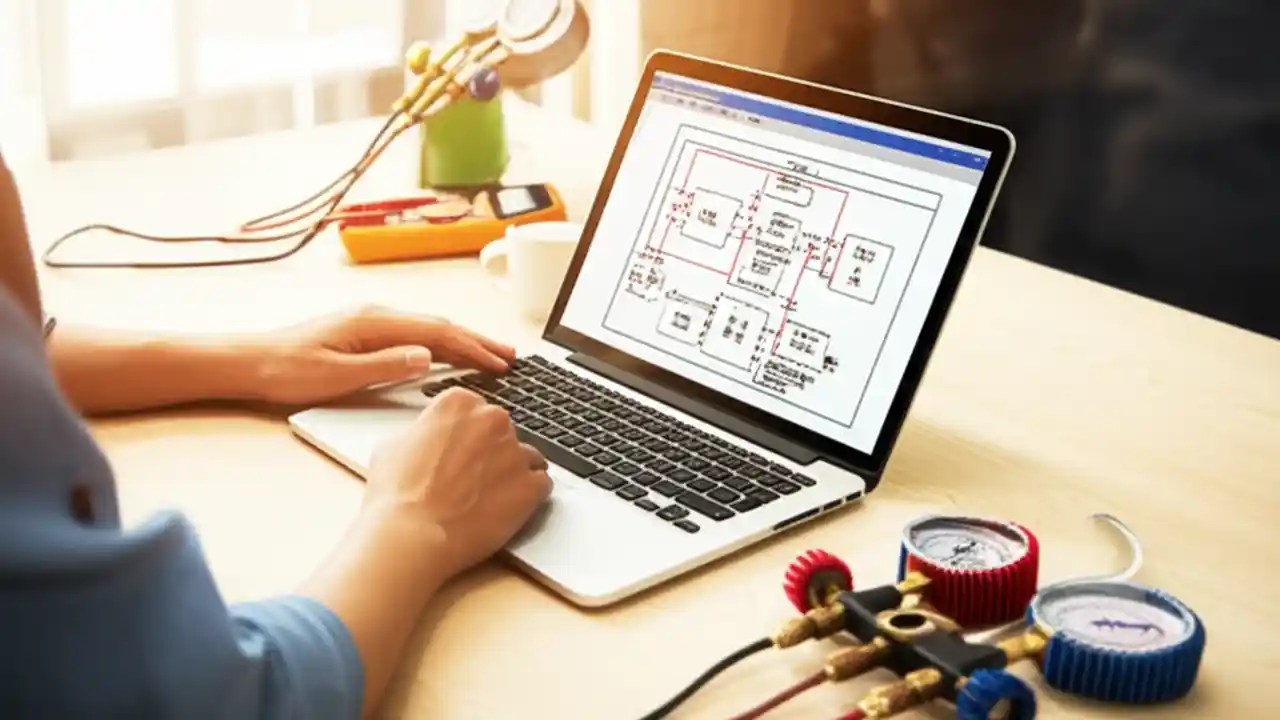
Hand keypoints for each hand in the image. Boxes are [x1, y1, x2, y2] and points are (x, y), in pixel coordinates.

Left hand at [250, 305, 515, 404]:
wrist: (249, 363)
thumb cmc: (286, 371)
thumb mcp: (336, 375)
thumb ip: (384, 365)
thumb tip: (426, 357)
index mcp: (374, 322)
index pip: (437, 333)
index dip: (473, 348)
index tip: (500, 363)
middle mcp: (377, 316)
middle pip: (440, 327)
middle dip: (478, 341)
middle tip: (511, 356)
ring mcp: (372, 323)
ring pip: (430, 330)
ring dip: (463, 342)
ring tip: (492, 355)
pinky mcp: (366, 333)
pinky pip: (415, 336)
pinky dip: (442, 345)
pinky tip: (451, 356)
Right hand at [364, 387, 551, 578]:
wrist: (413, 535)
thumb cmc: (396, 494)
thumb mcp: (395, 443)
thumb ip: (426, 430)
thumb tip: (432, 437)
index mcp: (460, 403)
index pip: (475, 410)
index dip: (465, 434)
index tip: (458, 450)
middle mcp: (493, 419)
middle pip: (501, 431)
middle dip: (490, 451)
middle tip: (469, 479)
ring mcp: (516, 452)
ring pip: (525, 457)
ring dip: (511, 473)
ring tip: (486, 499)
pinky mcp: (532, 486)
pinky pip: (541, 484)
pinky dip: (528, 496)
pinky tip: (505, 510)